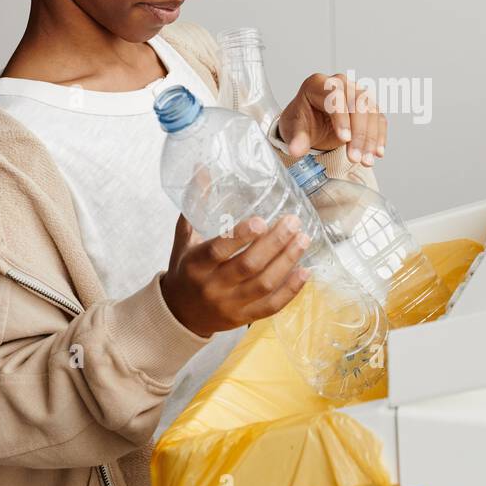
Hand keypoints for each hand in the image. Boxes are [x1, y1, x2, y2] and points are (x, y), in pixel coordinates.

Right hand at [161, 214, 310, 336]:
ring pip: (264, 285)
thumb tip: (203, 168)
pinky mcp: (244, 318)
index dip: (240, 236)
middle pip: (248, 266)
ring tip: (303, 240)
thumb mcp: (184, 239)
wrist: (180, 314)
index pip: (218, 250)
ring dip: (287, 261)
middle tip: (293, 222)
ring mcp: (230, 305)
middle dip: (275, 243)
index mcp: (195, 265)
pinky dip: (291, 289)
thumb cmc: (185, 269)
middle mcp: (213, 287)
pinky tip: (305, 270)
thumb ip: (195, 205)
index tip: (261, 220)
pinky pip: (272, 306)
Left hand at [278, 72, 387, 165]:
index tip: (345, 139)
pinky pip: (379, 119)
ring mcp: (356, 92)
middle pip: (357, 103)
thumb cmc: (302, 121)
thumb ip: (297, 139)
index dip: (341, 118)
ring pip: (371, 111)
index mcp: (318, 84)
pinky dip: (379, 137)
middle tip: (355, 157)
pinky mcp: (367, 105)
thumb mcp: (294, 129)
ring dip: (371, 138)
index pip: (335, 97)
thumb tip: (296, 150)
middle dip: (359, 132)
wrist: (310, 122)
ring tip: (365, 160)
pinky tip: (377, 153)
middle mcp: (340, 84)